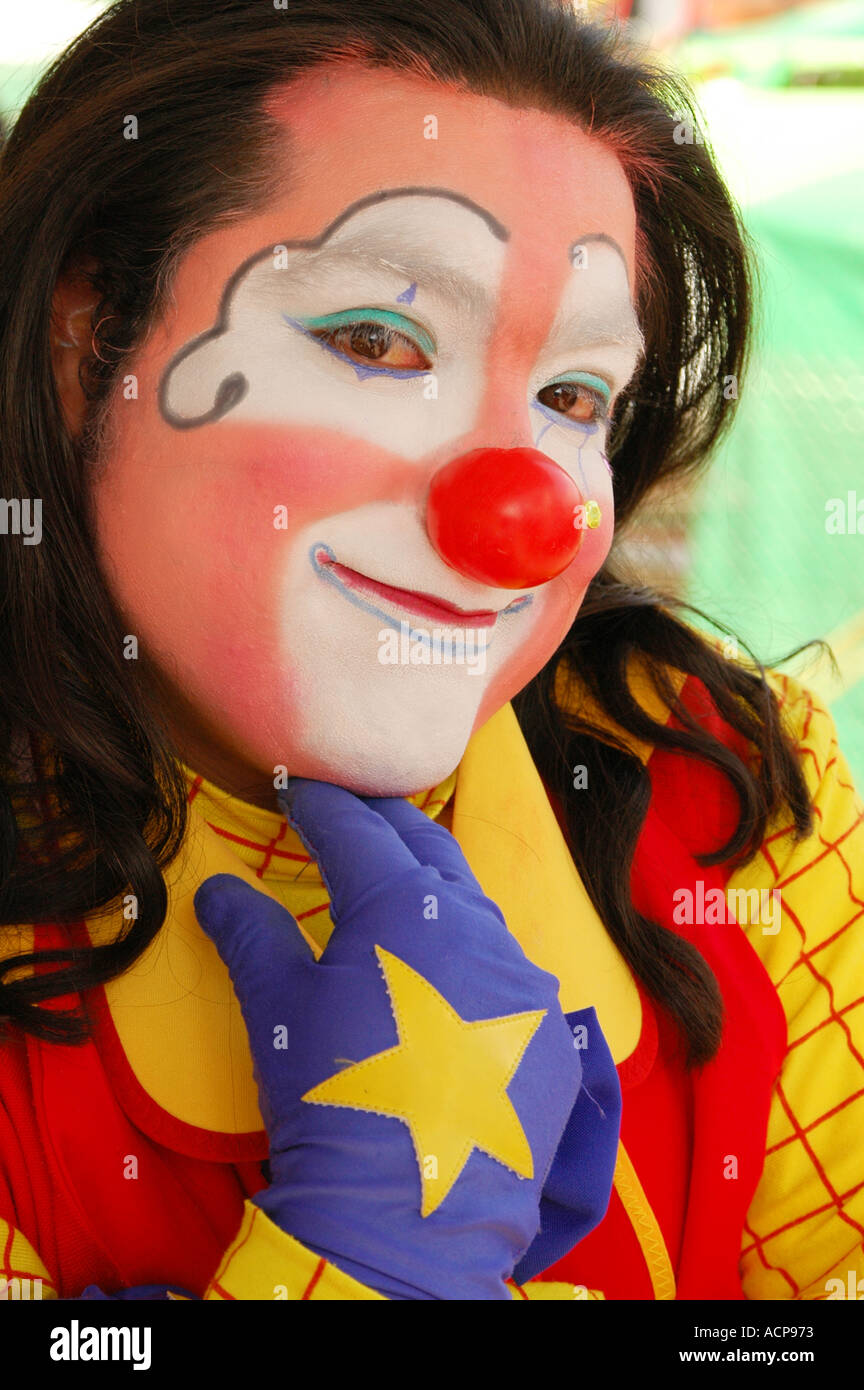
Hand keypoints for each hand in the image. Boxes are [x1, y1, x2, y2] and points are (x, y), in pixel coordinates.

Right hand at [194, 778, 585, 1299]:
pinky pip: (509, 972)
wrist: (409, 1214)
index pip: (357, 832)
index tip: (300, 792)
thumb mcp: (279, 1009)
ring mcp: (521, 977)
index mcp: (403, 906)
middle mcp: (475, 926)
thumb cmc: (332, 1099)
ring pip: (477, 910)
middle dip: (388, 827)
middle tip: (355, 818)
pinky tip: (451, 980)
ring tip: (405, 894)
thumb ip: (251, 935)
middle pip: (429, 850)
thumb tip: (218, 893)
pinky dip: (473, 958)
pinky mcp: (548, 1030)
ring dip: (437, 892)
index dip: (322, 806)